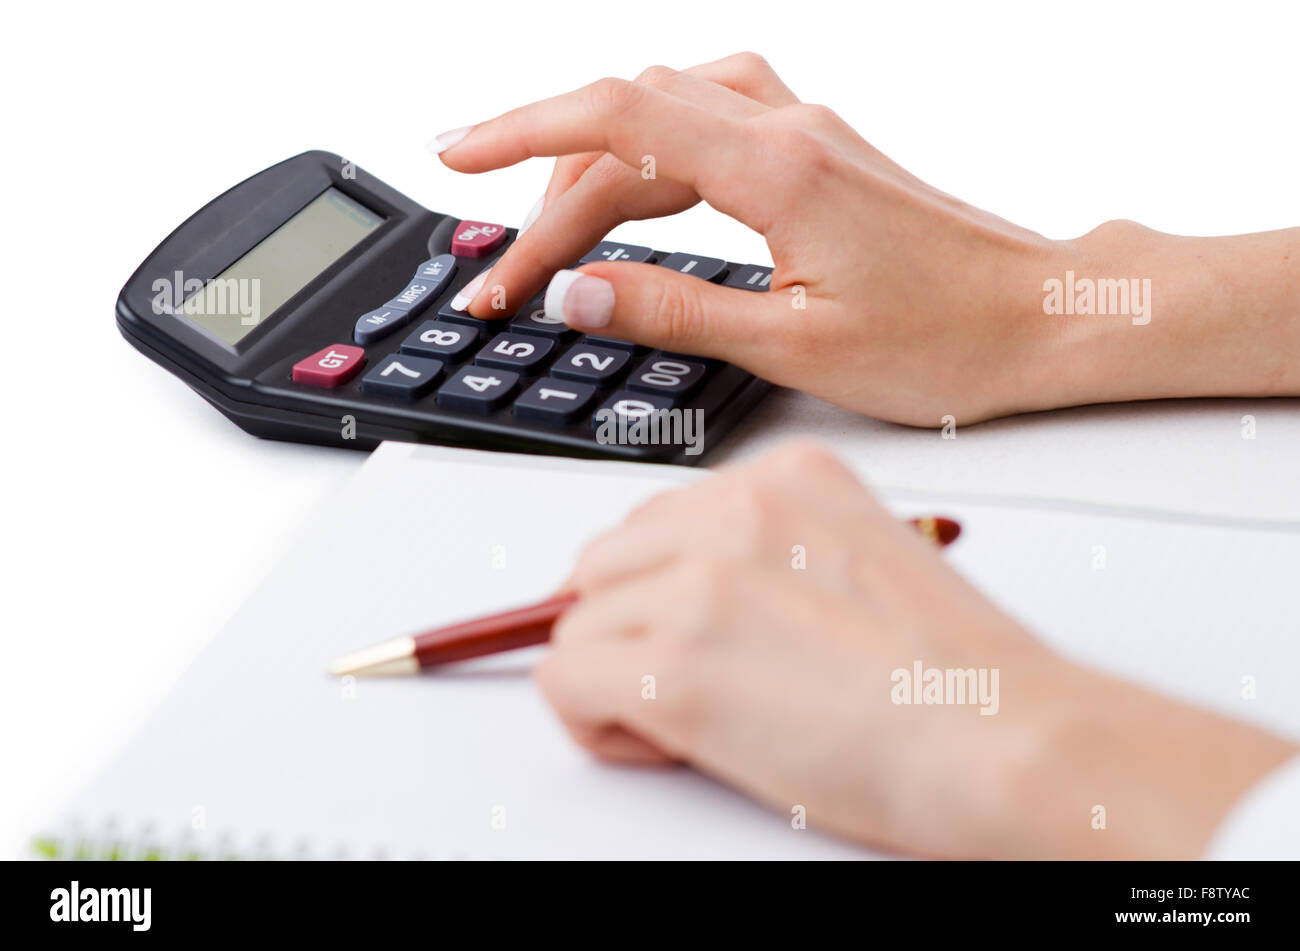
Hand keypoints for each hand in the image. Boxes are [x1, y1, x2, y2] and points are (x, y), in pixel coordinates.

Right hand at [435, 53, 1299, 424]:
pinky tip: (630, 195)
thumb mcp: (796, 347)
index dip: (520, 128)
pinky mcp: (814, 152)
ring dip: (593, 171)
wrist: (1042, 316)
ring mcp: (804, 131)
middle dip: (545, 193)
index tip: (454, 155)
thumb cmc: (947, 338)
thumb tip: (579, 298)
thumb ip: (675, 312)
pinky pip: (704, 124)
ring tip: (547, 246)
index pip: (615, 116)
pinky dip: (646, 155)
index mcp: (777, 169)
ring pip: (662, 117)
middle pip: (626, 122)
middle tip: (503, 277)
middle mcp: (787, 128)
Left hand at [535, 440, 1296, 856]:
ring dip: (619, 680)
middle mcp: (736, 510)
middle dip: (630, 629)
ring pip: (578, 624)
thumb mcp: (862, 564)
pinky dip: (599, 723)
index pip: (657, 521)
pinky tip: (673, 743)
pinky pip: (562, 681)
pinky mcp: (676, 665)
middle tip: (694, 684)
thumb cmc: (956, 678)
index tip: (688, 635)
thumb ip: (773, 559)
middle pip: (604, 565)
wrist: (1006, 740)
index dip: (661, 593)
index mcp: (787, 478)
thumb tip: (689, 599)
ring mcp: (701, 581)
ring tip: (702, 722)